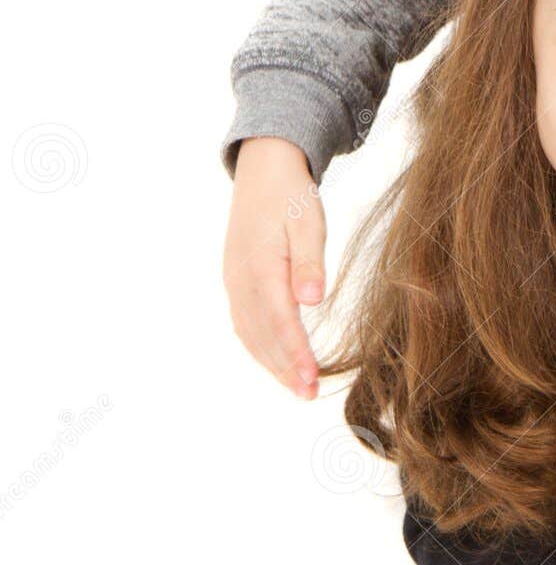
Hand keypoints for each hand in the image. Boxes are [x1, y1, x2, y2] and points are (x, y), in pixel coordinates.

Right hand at [222, 136, 324, 400]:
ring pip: (250, 332)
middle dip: (284, 368)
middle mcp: (242, 280)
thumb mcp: (309, 222)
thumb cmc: (291, 195)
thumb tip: (311, 300)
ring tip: (296, 385)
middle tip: (308, 395)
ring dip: (271, 362)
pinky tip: (275, 357)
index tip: (312, 381)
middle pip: (262, 335)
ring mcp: (235, 281)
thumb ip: (310, 262)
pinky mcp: (236, 279)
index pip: (280, 323)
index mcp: (261, 267)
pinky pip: (244, 321)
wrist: (263, 169)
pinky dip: (259, 344)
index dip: (295, 355)